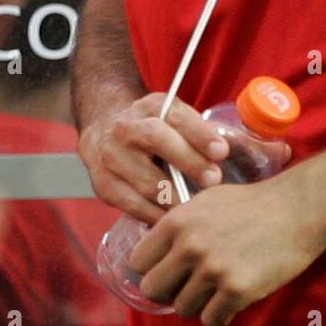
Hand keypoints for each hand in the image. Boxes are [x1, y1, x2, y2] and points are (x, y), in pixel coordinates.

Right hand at [79, 92, 231, 224]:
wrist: (105, 135)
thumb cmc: (152, 130)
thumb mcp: (173, 118)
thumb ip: (197, 132)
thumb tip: (222, 154)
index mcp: (151, 107)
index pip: (176, 116)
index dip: (200, 134)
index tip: (221, 151)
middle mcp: (127, 127)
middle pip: (157, 140)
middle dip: (189, 162)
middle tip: (213, 180)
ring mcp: (111, 156)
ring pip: (146, 180)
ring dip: (176, 196)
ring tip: (196, 205)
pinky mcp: (104, 185)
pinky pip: (134, 205)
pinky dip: (157, 215)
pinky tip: (174, 218)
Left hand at [129, 168, 325, 325]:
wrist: (299, 209)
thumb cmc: (254, 203)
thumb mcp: (207, 200)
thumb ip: (180, 224)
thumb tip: (155, 251)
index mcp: (178, 221)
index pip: (137, 261)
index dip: (151, 268)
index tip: (167, 271)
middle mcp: (190, 246)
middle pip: (152, 290)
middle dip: (169, 291)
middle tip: (189, 286)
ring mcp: (213, 270)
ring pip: (183, 308)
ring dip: (198, 303)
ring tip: (217, 289)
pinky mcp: (237, 290)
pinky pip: (212, 319)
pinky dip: (221, 313)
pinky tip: (233, 297)